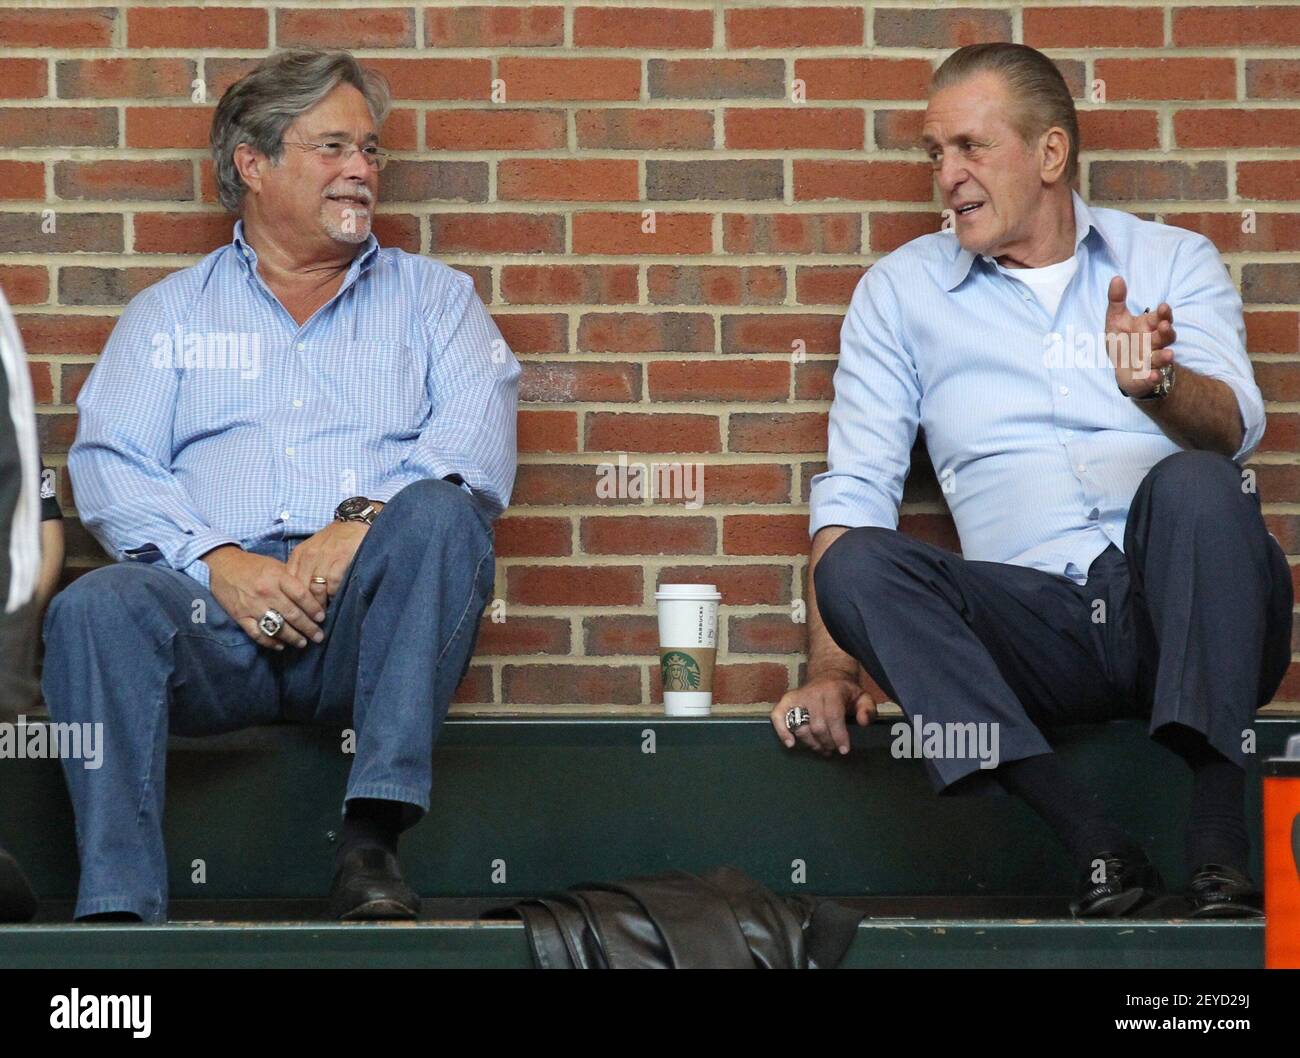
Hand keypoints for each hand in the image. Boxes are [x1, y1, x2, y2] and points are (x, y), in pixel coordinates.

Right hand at [204, 547, 325, 650]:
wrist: (221, 566)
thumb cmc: (253, 565)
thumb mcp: (275, 565)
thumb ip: (292, 579)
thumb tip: (313, 595)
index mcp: (277, 577)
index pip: (301, 595)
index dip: (313, 608)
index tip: (322, 618)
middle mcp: (266, 592)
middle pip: (292, 614)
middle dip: (308, 628)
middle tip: (319, 636)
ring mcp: (252, 606)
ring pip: (277, 627)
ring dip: (292, 638)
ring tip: (303, 643)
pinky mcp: (240, 617)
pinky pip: (258, 634)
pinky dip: (270, 642)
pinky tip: (280, 645)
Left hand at [286, 519, 369, 612]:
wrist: (354, 523)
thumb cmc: (333, 541)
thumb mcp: (311, 552)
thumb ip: (303, 570)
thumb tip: (295, 597)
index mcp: (298, 555)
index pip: (288, 585)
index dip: (291, 602)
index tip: (296, 617)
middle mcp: (308, 557)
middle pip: (299, 590)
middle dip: (304, 610)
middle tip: (308, 625)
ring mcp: (324, 558)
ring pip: (315, 590)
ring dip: (318, 607)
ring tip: (321, 619)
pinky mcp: (340, 560)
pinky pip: (332, 585)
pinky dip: (333, 597)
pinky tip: (335, 603)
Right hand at [770, 676, 877, 757]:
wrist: (828, 676)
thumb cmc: (845, 691)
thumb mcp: (862, 697)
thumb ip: (868, 709)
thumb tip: (862, 723)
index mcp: (832, 691)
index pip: (833, 716)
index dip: (838, 736)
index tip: (844, 750)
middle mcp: (812, 693)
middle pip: (817, 726)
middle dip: (827, 743)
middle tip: (833, 749)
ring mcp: (797, 697)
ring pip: (801, 727)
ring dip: (812, 743)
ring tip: (822, 748)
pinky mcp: (786, 700)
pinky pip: (778, 716)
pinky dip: (782, 731)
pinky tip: (791, 744)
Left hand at [1106, 275, 1176, 397]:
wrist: (1123, 369)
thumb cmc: (1123, 340)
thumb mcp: (1116, 320)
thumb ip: (1117, 301)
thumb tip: (1116, 278)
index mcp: (1149, 326)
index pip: (1161, 317)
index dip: (1164, 313)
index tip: (1163, 306)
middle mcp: (1154, 342)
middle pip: (1166, 336)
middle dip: (1167, 331)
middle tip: (1165, 326)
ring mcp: (1152, 360)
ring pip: (1162, 357)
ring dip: (1165, 356)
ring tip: (1169, 354)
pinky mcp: (1147, 376)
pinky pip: (1153, 377)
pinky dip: (1154, 377)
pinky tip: (1154, 376)